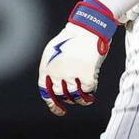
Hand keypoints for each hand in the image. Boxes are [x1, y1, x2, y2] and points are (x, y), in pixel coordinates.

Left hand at [37, 0, 118, 117]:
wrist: (88, 28)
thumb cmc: (72, 39)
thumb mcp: (54, 52)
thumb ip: (52, 69)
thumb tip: (54, 88)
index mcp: (47, 68)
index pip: (47, 93)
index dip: (53, 105)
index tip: (61, 111)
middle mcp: (58, 74)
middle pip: (63, 95)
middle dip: (70, 98)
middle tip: (75, 96)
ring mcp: (72, 75)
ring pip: (76, 97)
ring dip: (81, 99)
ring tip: (86, 98)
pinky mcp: (86, 75)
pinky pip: (88, 91)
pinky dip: (90, 93)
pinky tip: (92, 92)